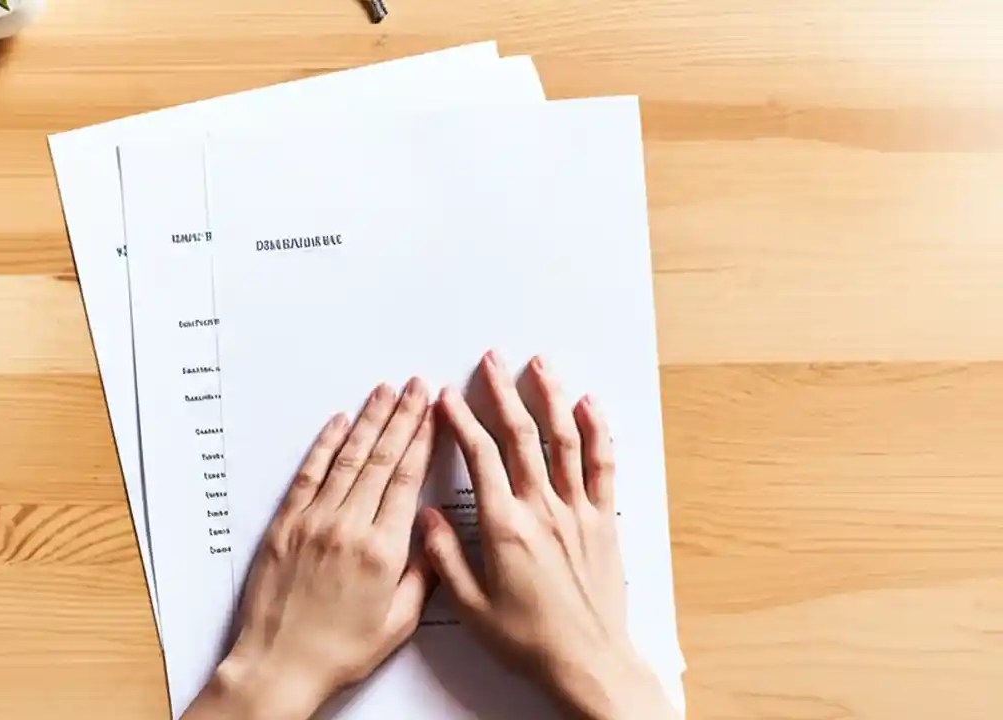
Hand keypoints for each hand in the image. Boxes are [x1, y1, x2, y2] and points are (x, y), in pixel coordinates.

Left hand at [184, 379, 435, 719]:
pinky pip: (308, 475)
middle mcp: (348, 528)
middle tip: (416, 387)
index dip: (421, 440)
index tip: (432, 413)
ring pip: (347, 458)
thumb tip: (433, 534)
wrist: (281, 665)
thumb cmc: (339, 651)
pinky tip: (338, 422)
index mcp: (382, 551)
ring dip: (369, 420)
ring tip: (385, 392)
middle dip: (403, 417)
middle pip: (381, 459)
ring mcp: (313, 522)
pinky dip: (324, 445)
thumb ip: (422, 575)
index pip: (406, 479)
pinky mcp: (285, 525)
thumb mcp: (399, 622)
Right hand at [422, 352, 676, 719]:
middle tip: (491, 360)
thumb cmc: (530, 641)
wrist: (587, 663)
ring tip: (539, 364)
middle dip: (502, 392)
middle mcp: (543, 510)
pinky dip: (597, 429)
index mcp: (505, 528)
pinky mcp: (603, 520)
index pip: (480, 456)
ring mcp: (578, 511)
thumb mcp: (470, 607)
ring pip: (564, 438)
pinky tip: (588, 404)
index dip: (461, 420)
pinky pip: (602, 464)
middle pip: (521, 435)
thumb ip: (445, 557)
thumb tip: (427, 518)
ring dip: (550, 396)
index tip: (448, 397)